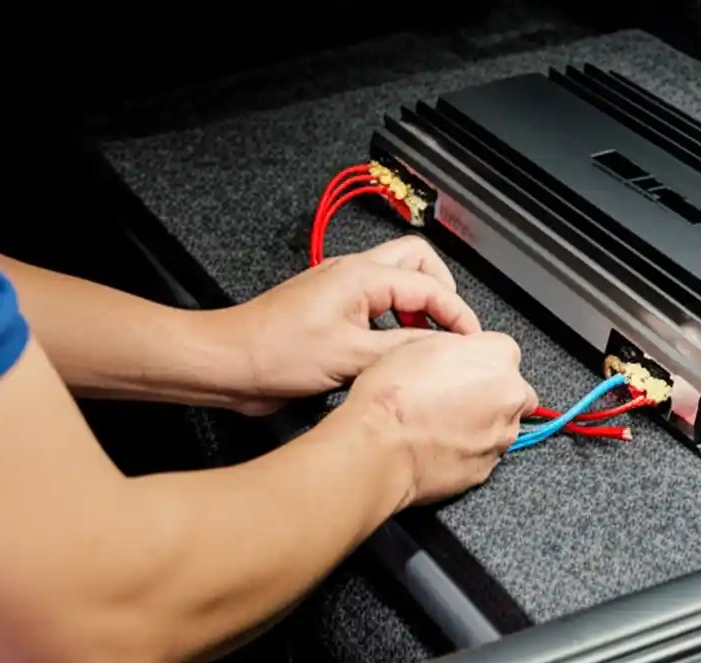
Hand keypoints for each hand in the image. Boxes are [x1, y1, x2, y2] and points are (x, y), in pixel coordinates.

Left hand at [211, 236, 480, 413]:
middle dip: (440, 293)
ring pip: (395, 280)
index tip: (471, 341)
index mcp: (363, 275)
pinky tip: (390, 349)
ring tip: (423, 342)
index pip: (429, 286)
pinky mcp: (329, 307)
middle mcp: (353, 272)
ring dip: (416, 306)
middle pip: (417, 262)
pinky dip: (393, 320)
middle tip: (449, 329)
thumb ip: (404, 350)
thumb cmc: (275, 354)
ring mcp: (339, 287)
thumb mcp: (352, 357)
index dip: (457, 313)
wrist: (229, 362)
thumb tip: (443, 350)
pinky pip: (374, 302)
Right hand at [342, 332, 537, 507]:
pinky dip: (470, 448)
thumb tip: (465, 354)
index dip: (478, 359)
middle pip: (514, 389)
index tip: (462, 366)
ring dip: (483, 422)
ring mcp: (501, 435)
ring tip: (443, 422)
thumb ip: (458, 346)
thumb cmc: (393, 396)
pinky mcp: (487, 467)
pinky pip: (486, 452)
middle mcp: (510, 397)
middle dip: (492, 392)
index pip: (505, 350)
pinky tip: (441, 444)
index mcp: (498, 358)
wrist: (380, 447)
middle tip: (455, 395)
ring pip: (503, 424)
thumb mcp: (421, 344)